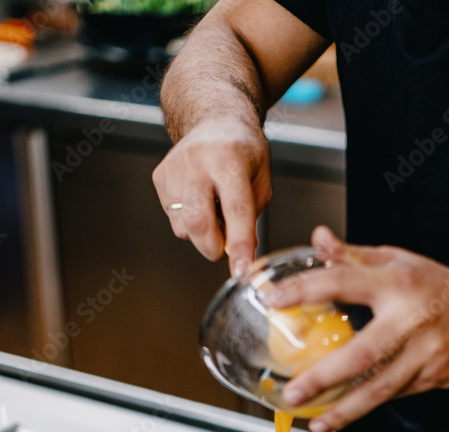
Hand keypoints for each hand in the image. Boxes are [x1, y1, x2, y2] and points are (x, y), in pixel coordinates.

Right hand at [152, 117, 271, 272]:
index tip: (241, 271)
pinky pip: (174, 218)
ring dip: (203, 233)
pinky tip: (200, 200)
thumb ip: (253, 214)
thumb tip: (242, 250)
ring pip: (184, 227)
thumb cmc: (242, 149)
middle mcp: (197, 162)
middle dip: (214, 248)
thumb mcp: (262, 177)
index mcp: (229, 159)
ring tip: (214, 208)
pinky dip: (190, 221)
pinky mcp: (160, 177)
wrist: (212, 117)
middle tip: (226, 245)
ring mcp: (174, 169)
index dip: (239, 245)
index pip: (235, 210)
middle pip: (199, 224)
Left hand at [273, 227, 448, 431]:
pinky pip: (394, 396)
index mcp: (399, 284)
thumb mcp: (396, 261)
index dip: (307, 290)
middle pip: (365, 355)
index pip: (345, 282)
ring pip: (381, 389)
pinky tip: (342, 415)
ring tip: (315, 422)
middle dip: (326, 377)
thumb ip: (353, 256)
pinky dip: (366, 407)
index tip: (275, 301)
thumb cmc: (437, 286)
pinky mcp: (434, 378)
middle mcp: (413, 321)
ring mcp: (426, 354)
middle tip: (294, 392)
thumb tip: (318, 239)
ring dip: (345, 410)